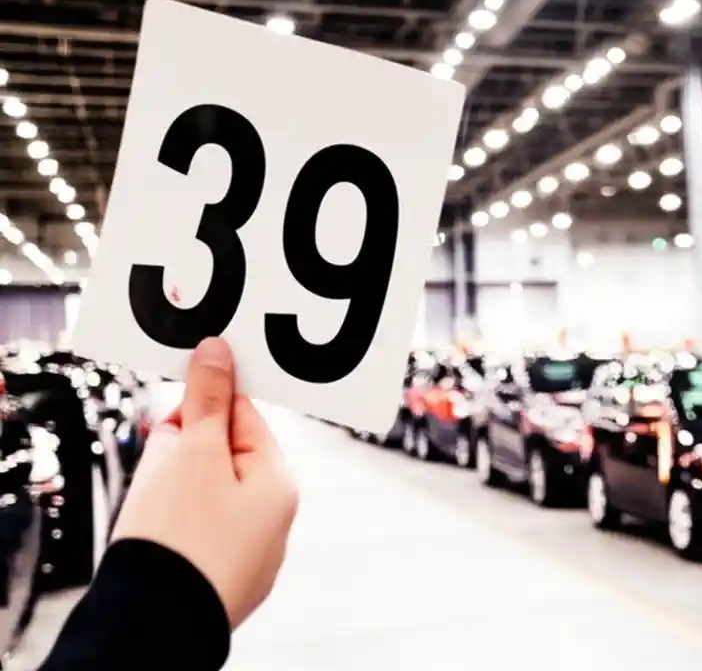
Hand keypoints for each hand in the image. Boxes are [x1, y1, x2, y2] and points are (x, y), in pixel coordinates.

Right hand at [112, 337, 298, 627]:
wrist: (153, 621)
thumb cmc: (178, 537)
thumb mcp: (192, 451)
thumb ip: (206, 399)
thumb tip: (219, 350)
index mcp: (279, 481)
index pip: (245, 416)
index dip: (205, 404)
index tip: (178, 403)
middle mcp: (274, 517)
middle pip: (223, 453)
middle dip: (184, 451)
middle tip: (165, 470)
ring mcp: (249, 551)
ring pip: (204, 492)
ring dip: (173, 486)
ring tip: (158, 509)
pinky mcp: (220, 575)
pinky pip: (195, 530)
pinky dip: (172, 525)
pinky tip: (158, 537)